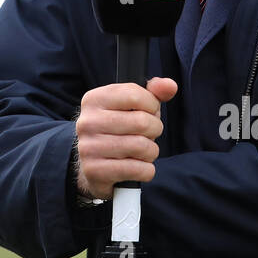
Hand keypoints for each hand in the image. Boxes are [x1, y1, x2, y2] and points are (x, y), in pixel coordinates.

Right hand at [74, 77, 177, 199]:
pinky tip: (137, 166)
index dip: (152, 105)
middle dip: (154, 130)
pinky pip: (138, 170)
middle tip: (147, 134)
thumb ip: (153, 92)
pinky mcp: (95, 171)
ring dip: (151, 151)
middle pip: (142, 122)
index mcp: (94, 99)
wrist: (95, 166)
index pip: (135, 95)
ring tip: (143, 151)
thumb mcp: (133, 107)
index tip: (149, 112)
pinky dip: (146, 170)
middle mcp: (87, 122)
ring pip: (142, 146)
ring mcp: (88, 147)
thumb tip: (170, 85)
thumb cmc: (118, 130)